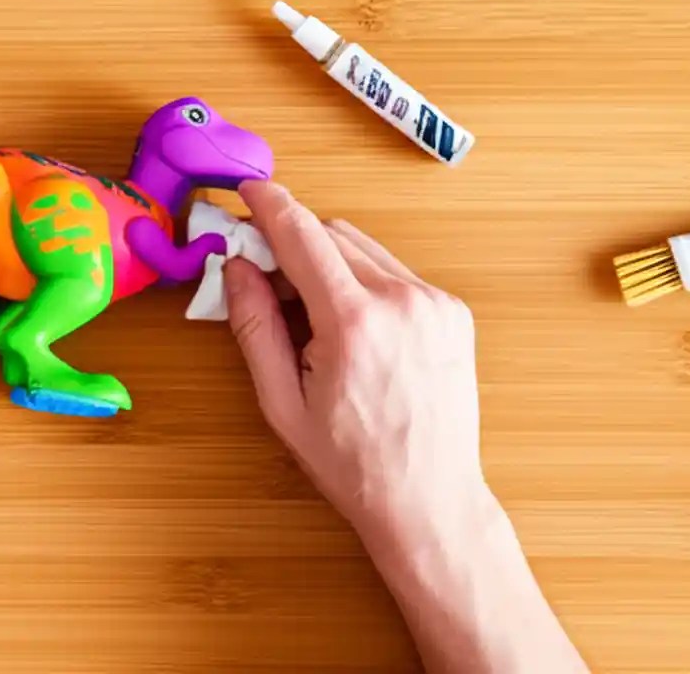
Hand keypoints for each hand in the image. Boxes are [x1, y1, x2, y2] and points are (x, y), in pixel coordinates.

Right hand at [224, 181, 586, 672]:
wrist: (428, 499)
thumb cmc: (353, 462)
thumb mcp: (281, 402)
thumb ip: (254, 326)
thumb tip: (236, 268)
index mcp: (354, 322)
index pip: (302, 234)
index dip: (268, 205)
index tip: (247, 190)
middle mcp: (402, 300)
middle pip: (332, 234)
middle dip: (292, 244)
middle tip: (261, 277)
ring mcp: (435, 303)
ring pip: (364, 250)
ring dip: (327, 263)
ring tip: (309, 316)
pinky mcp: (452, 312)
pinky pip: (394, 272)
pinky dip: (362, 282)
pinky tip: (350, 327)